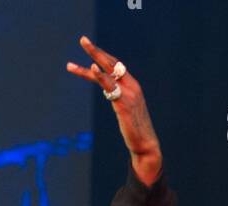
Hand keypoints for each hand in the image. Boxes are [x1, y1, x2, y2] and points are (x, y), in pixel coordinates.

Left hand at [66, 35, 162, 185]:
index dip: (101, 55)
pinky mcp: (124, 104)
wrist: (145, 145)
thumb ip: (118, 97)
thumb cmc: (135, 130)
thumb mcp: (126, 109)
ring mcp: (128, 93)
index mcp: (132, 85)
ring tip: (82, 49)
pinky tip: (92, 68)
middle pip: (111, 63)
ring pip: (109, 71)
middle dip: (96, 50)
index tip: (88, 48)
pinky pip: (111, 86)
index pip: (115, 65)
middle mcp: (131, 85)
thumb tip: (110, 93)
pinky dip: (102, 76)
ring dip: (94, 57)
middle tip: (83, 39)